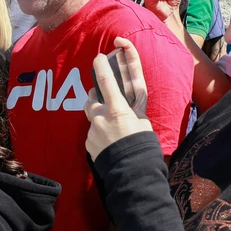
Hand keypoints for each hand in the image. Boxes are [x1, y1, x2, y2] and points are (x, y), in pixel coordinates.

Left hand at [85, 37, 152, 160]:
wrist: (131, 172)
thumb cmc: (142, 146)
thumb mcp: (142, 122)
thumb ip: (130, 111)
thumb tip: (125, 107)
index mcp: (118, 110)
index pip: (106, 81)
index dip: (101, 67)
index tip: (98, 57)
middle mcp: (101, 118)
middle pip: (92, 98)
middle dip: (96, 96)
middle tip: (103, 99)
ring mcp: (93, 131)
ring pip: (92, 116)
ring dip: (98, 116)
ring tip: (111, 126)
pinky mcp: (88, 143)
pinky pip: (92, 132)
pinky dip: (99, 134)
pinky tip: (109, 143)